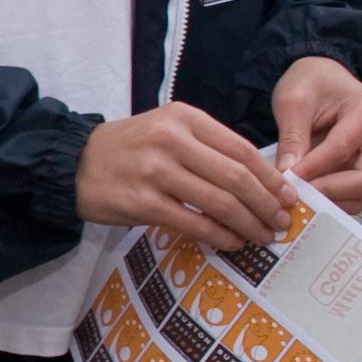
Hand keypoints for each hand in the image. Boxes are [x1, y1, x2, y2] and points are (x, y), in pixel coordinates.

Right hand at [76, 104, 290, 249]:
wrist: (74, 163)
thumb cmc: (129, 149)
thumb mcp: (169, 130)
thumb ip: (208, 148)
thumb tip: (258, 180)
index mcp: (185, 118)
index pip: (241, 149)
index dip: (270, 177)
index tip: (287, 197)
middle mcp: (172, 140)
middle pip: (236, 176)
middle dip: (265, 204)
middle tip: (280, 222)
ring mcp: (156, 171)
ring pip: (219, 202)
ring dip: (247, 224)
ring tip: (262, 237)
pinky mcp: (143, 202)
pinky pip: (193, 223)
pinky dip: (219, 236)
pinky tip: (231, 243)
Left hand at [270, 58, 361, 207]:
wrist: (322, 79)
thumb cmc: (310, 83)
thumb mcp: (293, 101)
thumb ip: (292, 138)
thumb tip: (288, 175)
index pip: (342, 149)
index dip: (313, 170)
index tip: (287, 180)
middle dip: (331, 192)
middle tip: (297, 196)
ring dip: (330, 200)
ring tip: (298, 196)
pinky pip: (354, 196)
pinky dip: (331, 200)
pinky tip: (307, 194)